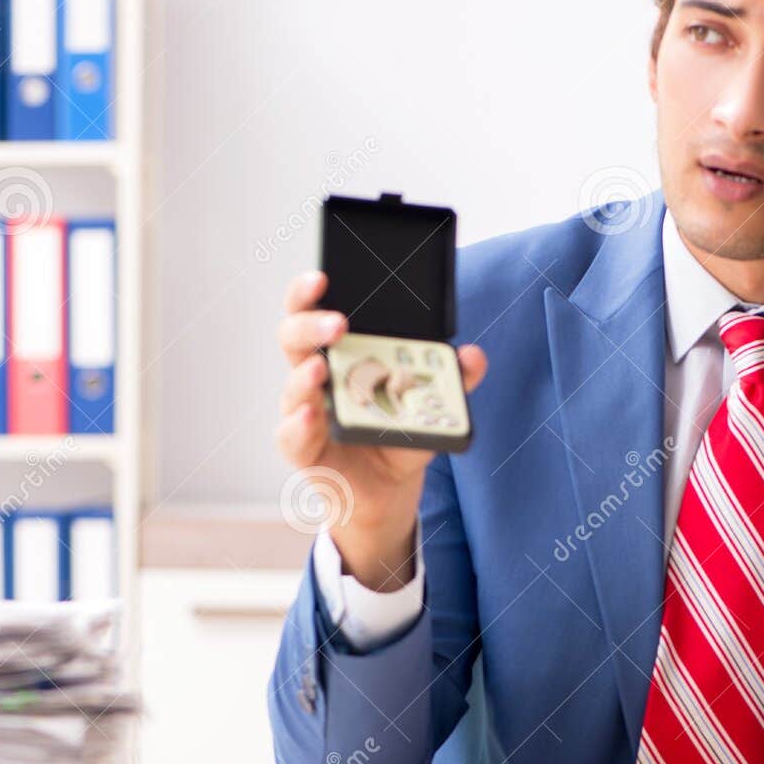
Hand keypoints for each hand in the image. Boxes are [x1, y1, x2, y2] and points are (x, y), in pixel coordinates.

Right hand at [275, 270, 488, 590]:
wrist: (387, 487)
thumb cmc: (397, 432)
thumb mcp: (432, 405)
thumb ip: (453, 381)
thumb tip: (473, 356)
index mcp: (340, 351)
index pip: (314, 310)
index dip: (309, 290)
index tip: (323, 275)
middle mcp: (314, 374)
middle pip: (293, 337)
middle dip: (310, 324)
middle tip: (339, 323)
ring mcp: (303, 410)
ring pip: (291, 384)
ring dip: (305, 375)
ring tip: (323, 368)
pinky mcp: (302, 447)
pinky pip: (291, 434)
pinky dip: (300, 423)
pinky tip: (314, 414)